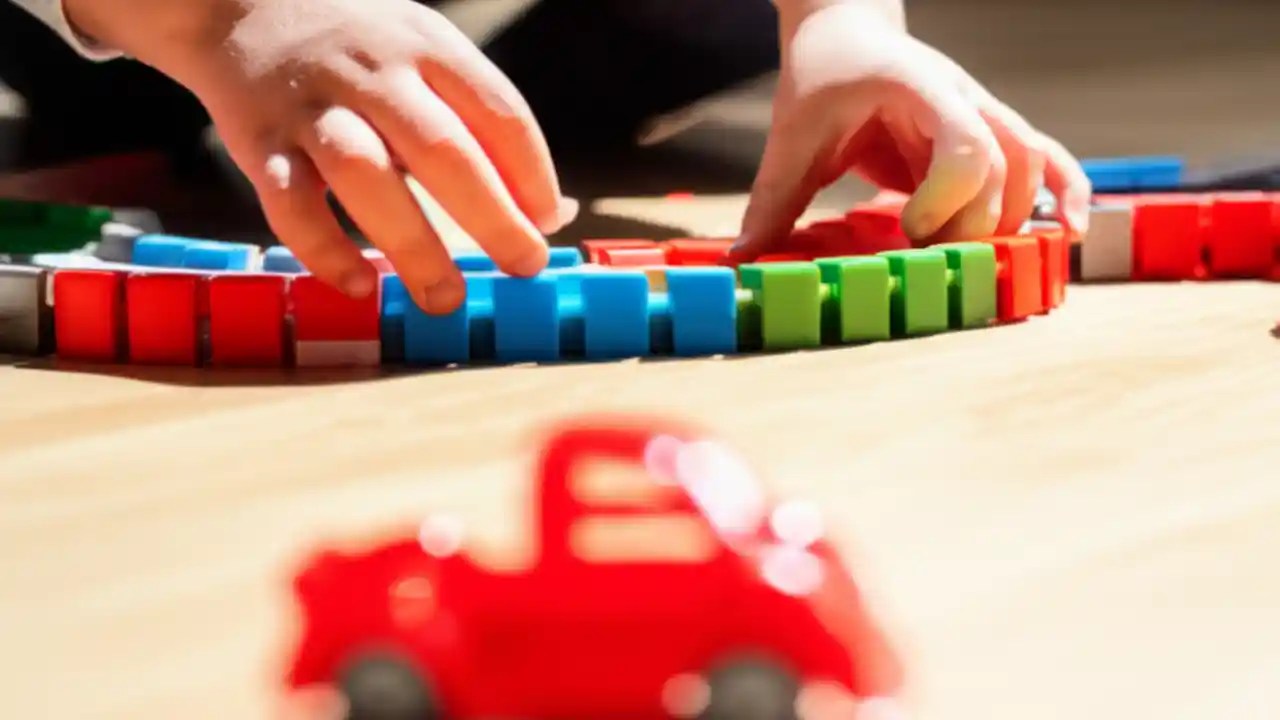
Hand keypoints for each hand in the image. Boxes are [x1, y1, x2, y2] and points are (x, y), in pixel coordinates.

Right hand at [64, 0, 576, 312]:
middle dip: (493, 218)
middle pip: (443, 149)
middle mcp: (373, 72)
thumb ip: (481, 124)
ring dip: (413, 245)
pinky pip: (289, 204)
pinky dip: (324, 250)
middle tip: (524, 268)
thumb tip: (550, 211)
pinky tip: (360, 286)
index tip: (547, 222)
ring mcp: (313, 107)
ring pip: (366, 177)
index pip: (499, 110)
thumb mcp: (424, 52)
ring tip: (445, 298)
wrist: (235, 0)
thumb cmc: (357, 45)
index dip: (533, 173)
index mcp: (427, 46)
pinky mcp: (259, 142)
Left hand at [734, 0, 1089, 258]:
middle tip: (925, 253)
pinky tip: (1070, 232)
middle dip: (971, 225)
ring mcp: (983, 113)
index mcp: (918, 87)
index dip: (947, 199)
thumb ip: (775, 196)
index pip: (966, 143)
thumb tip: (744, 257)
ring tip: (978, 260)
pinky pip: (1045, 158)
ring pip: (1030, 166)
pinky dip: (1065, 193)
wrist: (848, 29)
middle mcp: (964, 97)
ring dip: (1011, 220)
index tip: (908, 228)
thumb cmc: (823, 75)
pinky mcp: (989, 133)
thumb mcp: (794, 135)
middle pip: (1003, 168)